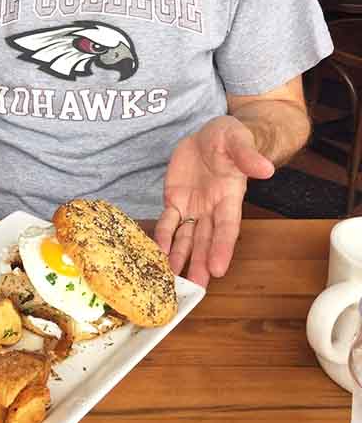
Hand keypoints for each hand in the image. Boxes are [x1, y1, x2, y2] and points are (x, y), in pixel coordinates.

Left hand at [153, 116, 273, 287]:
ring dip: (180, 258)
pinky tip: (157, 255)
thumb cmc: (229, 138)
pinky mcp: (175, 200)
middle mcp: (212, 208)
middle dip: (200, 263)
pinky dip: (162, 238)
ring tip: (173, 281)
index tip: (218, 269)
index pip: (227, 227)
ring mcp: (193, 207)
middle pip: (206, 240)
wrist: (210, 135)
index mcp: (230, 197)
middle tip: (194, 288)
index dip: (222, 248)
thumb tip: (265, 168)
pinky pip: (167, 222)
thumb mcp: (238, 140)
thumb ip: (248, 156)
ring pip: (186, 238)